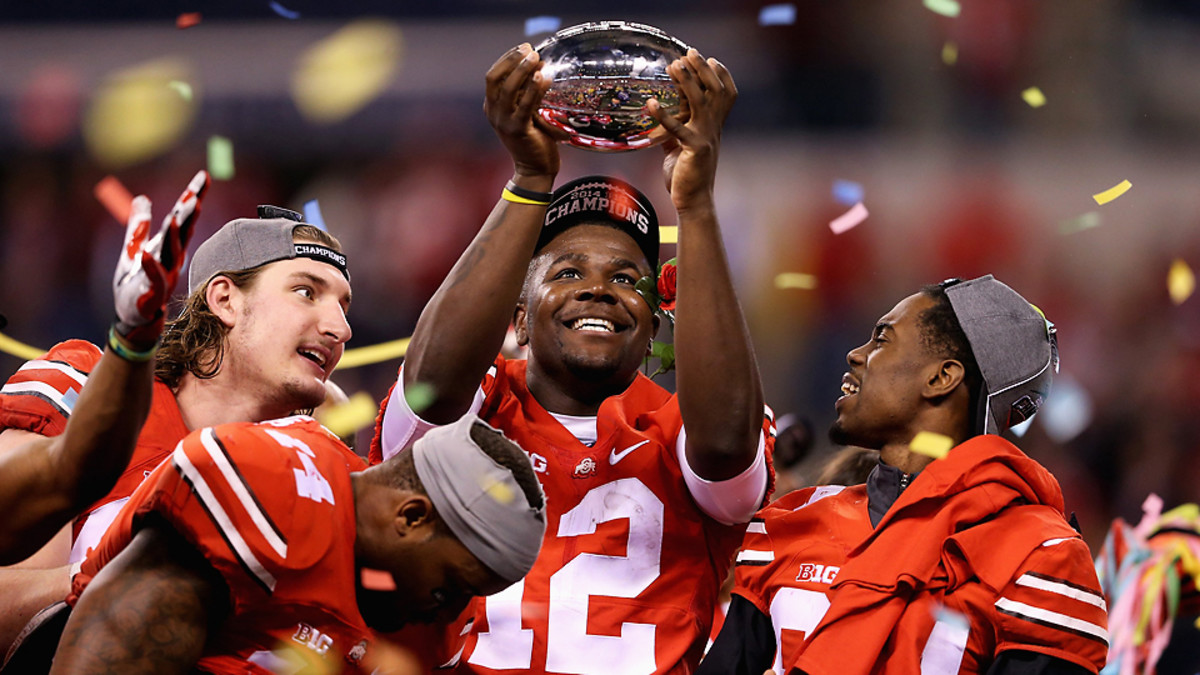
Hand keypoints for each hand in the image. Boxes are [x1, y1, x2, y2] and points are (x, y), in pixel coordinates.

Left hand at [112, 170, 209, 346]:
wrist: (133, 319)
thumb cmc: (135, 284)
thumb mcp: (133, 250)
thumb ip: (138, 225)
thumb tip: (142, 199)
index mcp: (169, 248)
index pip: (183, 218)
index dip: (193, 197)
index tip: (203, 177)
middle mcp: (171, 261)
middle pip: (182, 233)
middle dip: (188, 216)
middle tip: (194, 198)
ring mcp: (164, 277)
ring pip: (170, 255)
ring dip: (172, 238)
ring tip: (172, 219)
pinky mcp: (151, 295)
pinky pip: (152, 280)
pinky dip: (149, 267)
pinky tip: (145, 255)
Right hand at [483, 43, 562, 179]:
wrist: (535, 169)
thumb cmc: (534, 138)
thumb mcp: (527, 112)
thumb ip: (528, 94)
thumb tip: (540, 67)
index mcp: (492, 106)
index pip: (493, 75)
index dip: (507, 58)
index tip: (524, 48)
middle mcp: (493, 112)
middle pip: (495, 78)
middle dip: (512, 60)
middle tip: (531, 50)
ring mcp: (503, 122)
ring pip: (508, 89)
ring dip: (522, 70)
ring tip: (537, 58)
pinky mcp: (517, 130)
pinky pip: (525, 104)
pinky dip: (534, 88)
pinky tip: (543, 77)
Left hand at [646, 49, 737, 212]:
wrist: (693, 201)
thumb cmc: (685, 175)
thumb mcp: (679, 147)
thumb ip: (674, 129)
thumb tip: (661, 115)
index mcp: (713, 127)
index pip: (725, 94)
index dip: (722, 75)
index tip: (710, 59)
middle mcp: (713, 128)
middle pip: (715, 91)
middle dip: (703, 69)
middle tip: (689, 52)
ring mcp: (705, 137)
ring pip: (700, 102)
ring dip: (687, 81)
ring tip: (674, 65)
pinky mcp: (693, 149)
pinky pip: (677, 128)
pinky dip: (663, 115)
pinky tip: (650, 104)